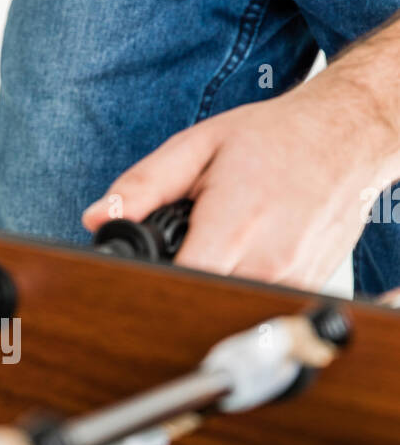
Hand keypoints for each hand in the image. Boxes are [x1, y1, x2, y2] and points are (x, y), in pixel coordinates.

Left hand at [82, 81, 399, 289]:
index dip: (151, 290)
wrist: (345, 135)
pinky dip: (244, 286)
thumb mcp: (198, 147)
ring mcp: (292, 280)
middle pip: (201, 303)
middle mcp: (267, 262)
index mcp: (233, 227)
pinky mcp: (308, 288)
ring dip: (213, 286)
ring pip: (231, 308)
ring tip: (216, 251)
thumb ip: (143, 186)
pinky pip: (262, 304)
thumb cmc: (278, 137)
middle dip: (179, 288)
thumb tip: (98, 217)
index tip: (139, 283)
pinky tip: (245, 256)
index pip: (177, 287)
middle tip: (176, 261)